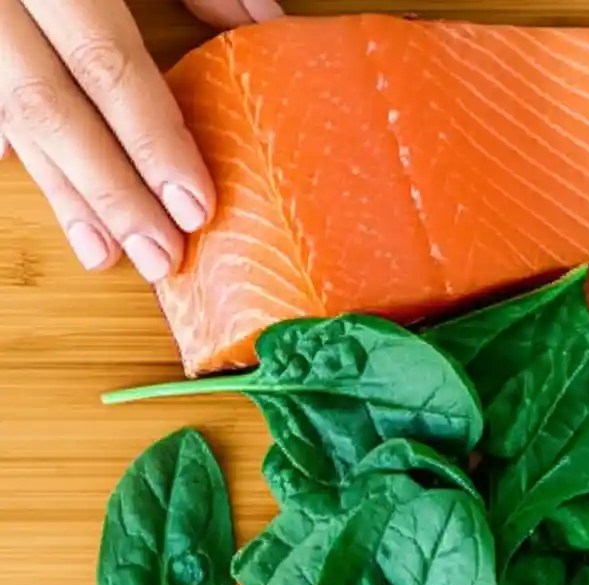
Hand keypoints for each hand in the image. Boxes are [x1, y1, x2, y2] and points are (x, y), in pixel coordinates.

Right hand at [0, 0, 282, 281]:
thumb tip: (269, 30)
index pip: (108, 64)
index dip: (151, 139)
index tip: (196, 205)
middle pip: (49, 106)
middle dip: (108, 190)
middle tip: (159, 257)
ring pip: (6, 114)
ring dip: (58, 189)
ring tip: (104, 252)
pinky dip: (2, 141)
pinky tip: (27, 181)